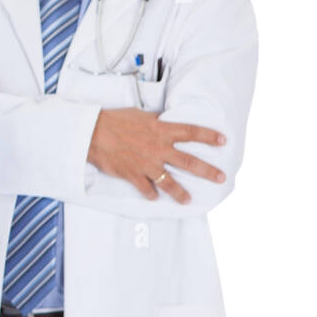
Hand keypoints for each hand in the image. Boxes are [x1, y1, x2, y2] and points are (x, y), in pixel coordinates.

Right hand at [87, 107, 225, 202]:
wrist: (93, 133)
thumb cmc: (114, 120)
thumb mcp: (140, 116)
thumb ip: (155, 123)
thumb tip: (163, 123)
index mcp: (161, 130)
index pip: (191, 132)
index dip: (209, 136)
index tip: (223, 141)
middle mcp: (158, 149)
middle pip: (189, 162)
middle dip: (208, 171)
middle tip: (221, 177)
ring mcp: (146, 164)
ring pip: (169, 182)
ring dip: (180, 193)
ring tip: (188, 200)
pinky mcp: (133, 174)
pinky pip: (145, 188)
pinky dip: (150, 194)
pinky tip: (154, 198)